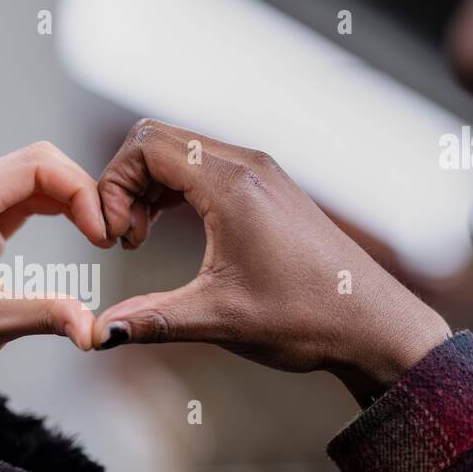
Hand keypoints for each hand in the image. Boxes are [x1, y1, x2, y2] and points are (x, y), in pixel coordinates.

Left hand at [0, 142, 111, 416]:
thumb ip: (49, 316)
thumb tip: (96, 330)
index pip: (35, 166)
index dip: (80, 191)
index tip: (101, 234)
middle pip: (36, 161)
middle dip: (79, 189)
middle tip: (106, 231)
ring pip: (30, 176)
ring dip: (69, 196)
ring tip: (96, 233)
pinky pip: (20, 197)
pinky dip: (53, 206)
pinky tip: (76, 228)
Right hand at [91, 119, 450, 404]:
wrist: (373, 324)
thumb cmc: (307, 318)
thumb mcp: (218, 319)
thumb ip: (151, 319)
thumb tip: (99, 332)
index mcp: (233, 187)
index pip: (146, 145)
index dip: (114, 185)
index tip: (117, 237)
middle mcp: (247, 166)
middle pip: (157, 139)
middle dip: (125, 183)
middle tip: (124, 237)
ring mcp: (260, 173)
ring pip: (180, 151)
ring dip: (147, 187)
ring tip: (140, 238)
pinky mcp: (267, 188)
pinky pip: (203, 167)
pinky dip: (173, 190)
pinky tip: (168, 232)